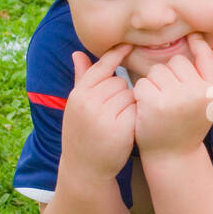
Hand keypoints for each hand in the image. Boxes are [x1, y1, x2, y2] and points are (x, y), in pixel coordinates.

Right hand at [61, 43, 135, 178]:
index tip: (129, 45)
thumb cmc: (82, 133)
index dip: (116, 54)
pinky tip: (129, 127)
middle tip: (114, 111)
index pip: (101, 66)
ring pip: (129, 94)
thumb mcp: (76, 106)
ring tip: (119, 120)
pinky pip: (137, 109)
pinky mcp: (121, 128)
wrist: (84, 168)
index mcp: (78, 94)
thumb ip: (81, 78)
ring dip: (130, 103)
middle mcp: (89, 102)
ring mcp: (105, 115)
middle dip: (121, 92)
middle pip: (119, 82)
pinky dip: (136, 115)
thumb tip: (78, 53)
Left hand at [134, 34, 212, 156]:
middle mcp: (198, 93)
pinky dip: (141, 94)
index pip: (206, 56)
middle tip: (171, 96)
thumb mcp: (208, 101)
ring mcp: (176, 99)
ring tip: (160, 103)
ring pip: (157, 70)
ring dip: (154, 83)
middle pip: (177, 61)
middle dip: (170, 74)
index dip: (198, 44)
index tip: (191, 37)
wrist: (173, 156)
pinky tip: (147, 109)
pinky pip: (143, 83)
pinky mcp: (155, 104)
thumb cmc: (190, 124)